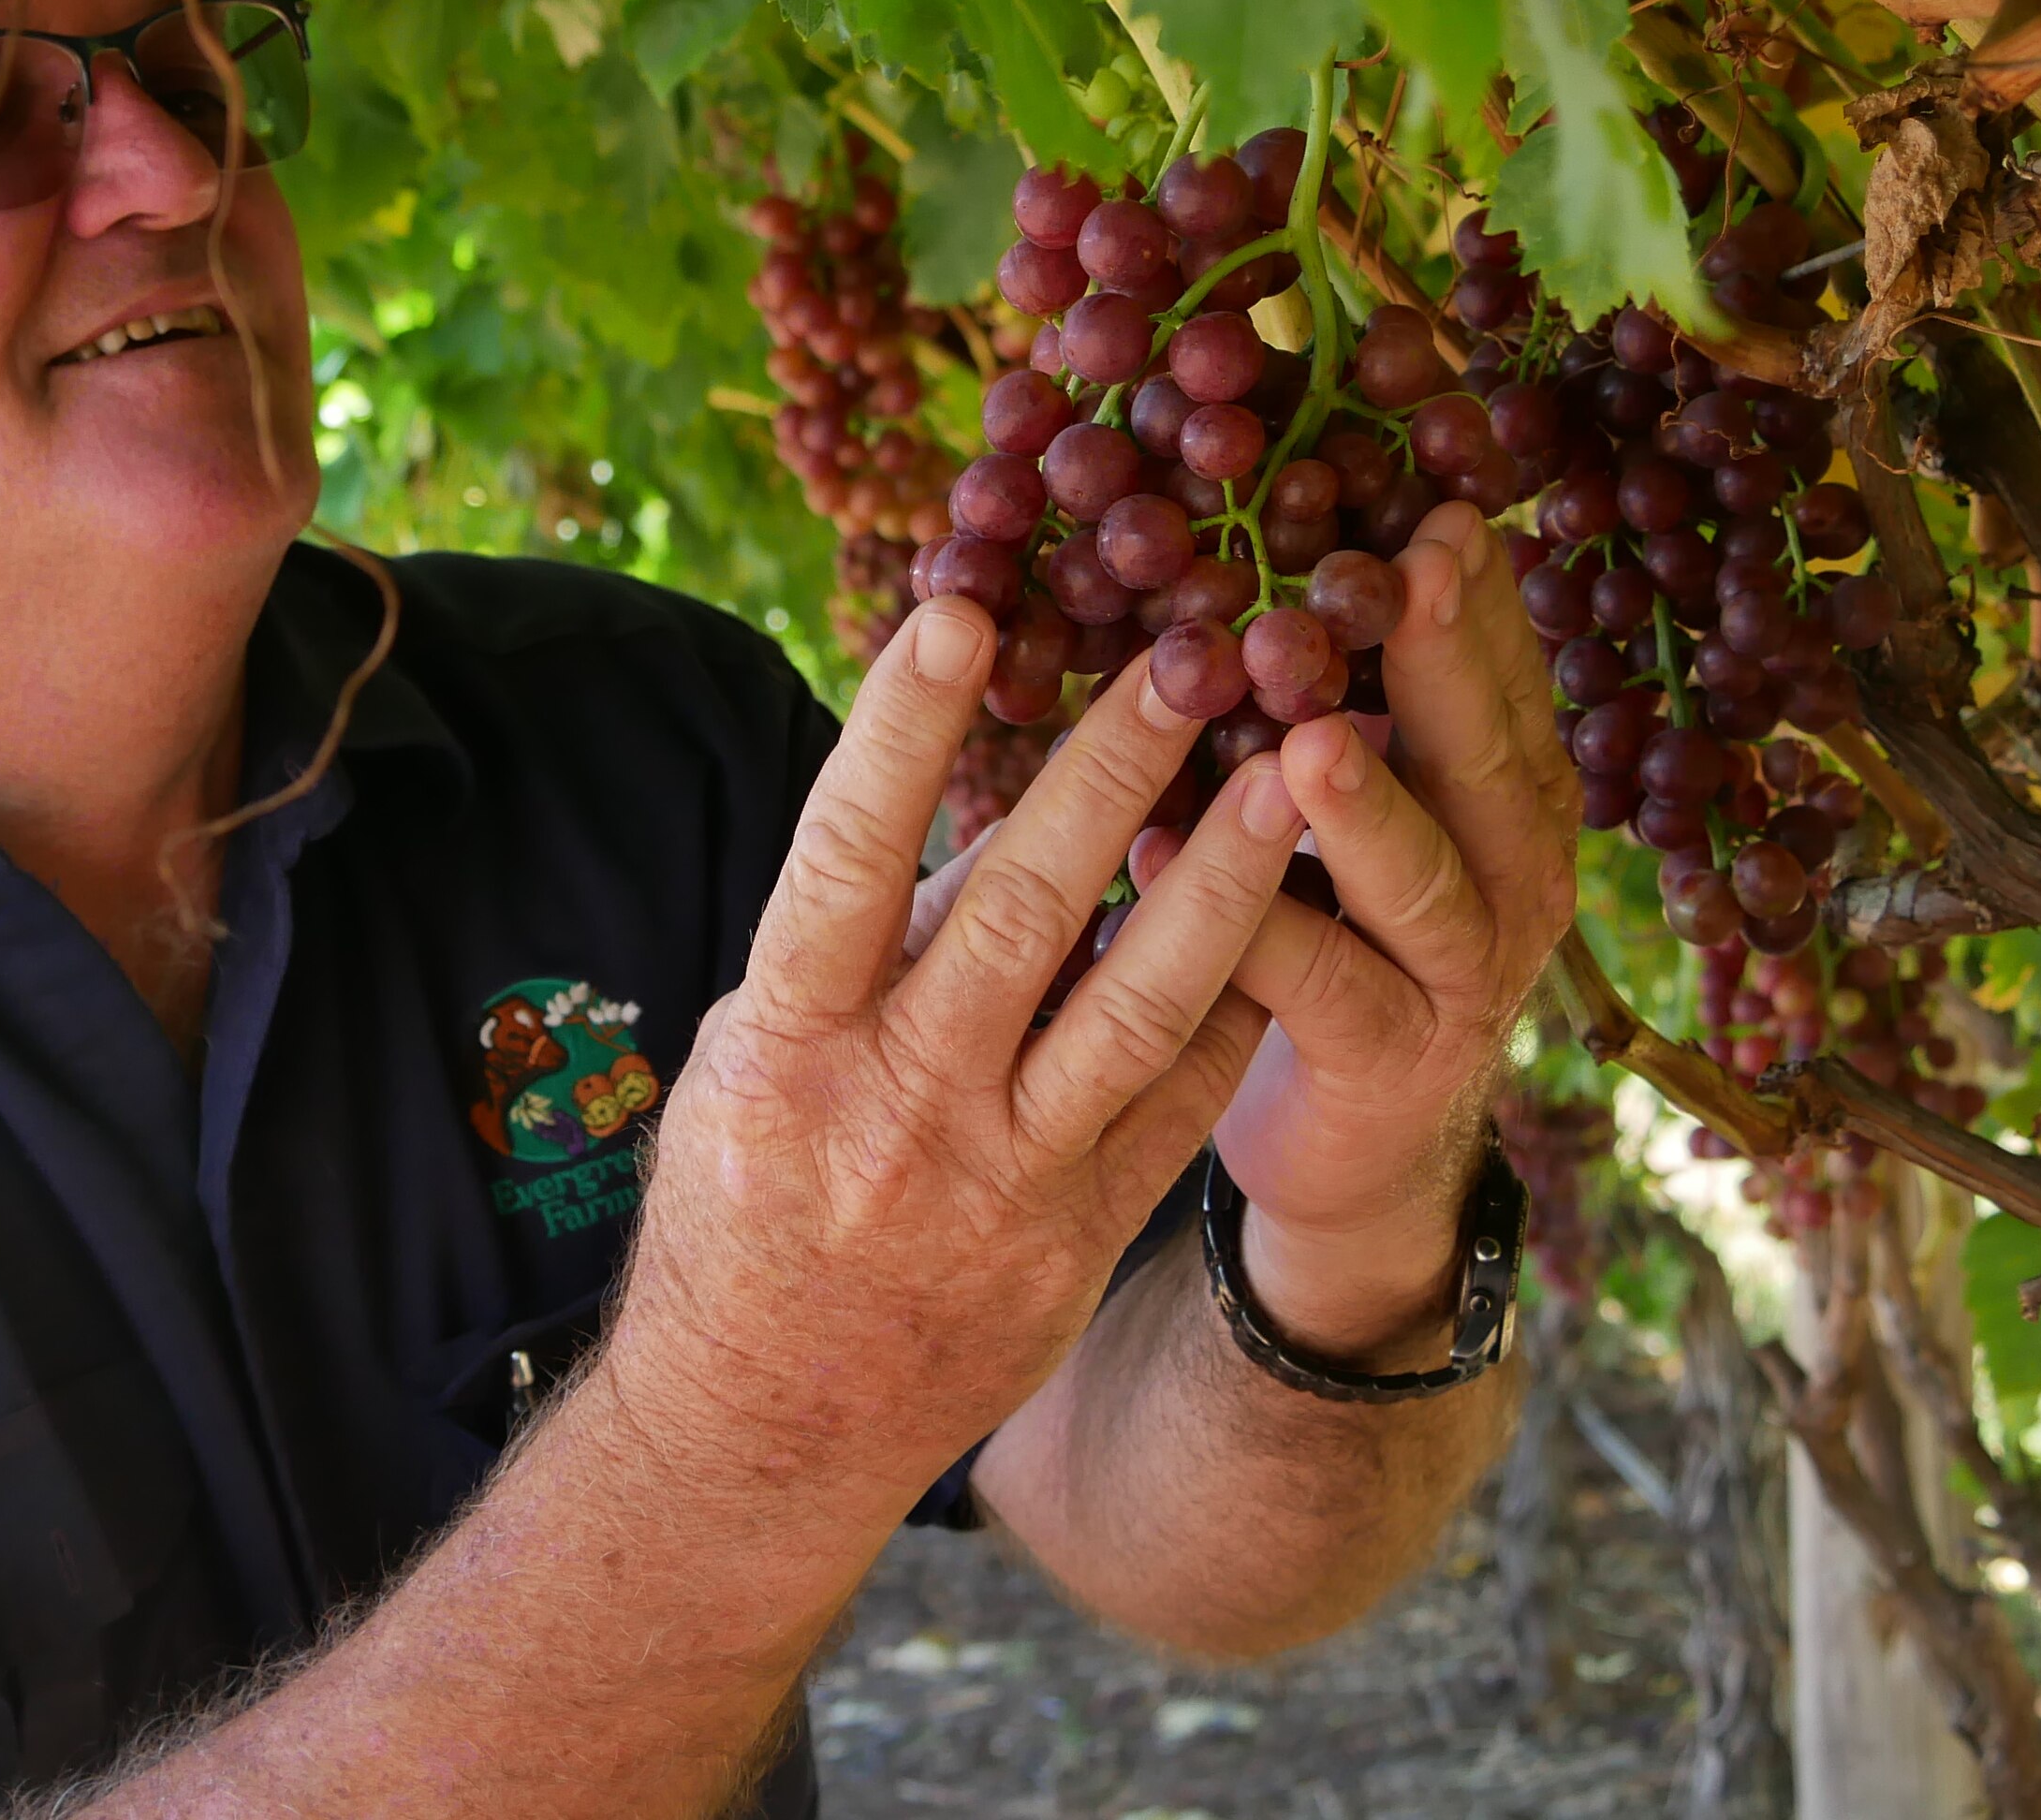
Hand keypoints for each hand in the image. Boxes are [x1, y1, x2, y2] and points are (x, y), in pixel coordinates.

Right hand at [590, 596, 1306, 1511]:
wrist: (763, 1429)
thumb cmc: (740, 1207)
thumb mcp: (745, 1065)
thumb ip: (851, 952)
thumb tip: (964, 813)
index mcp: (786, 1045)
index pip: (841, 860)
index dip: (902, 734)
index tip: (959, 612)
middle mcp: (897, 1105)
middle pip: (1023, 915)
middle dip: (1112, 774)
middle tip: (1195, 652)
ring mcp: (999, 1181)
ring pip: (1134, 1010)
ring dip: (1223, 886)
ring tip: (1293, 771)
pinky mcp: (1077, 1241)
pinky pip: (1177, 1109)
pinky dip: (1236, 1007)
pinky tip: (1300, 914)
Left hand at [1207, 502, 1578, 1361]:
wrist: (1350, 1145)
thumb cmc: (1330, 925)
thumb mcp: (1353, 797)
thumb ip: (1331, 686)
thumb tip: (1260, 523)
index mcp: (1510, 788)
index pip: (1505, 668)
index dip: (1475, 587)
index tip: (1433, 495)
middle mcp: (1514, 873)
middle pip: (1490, 756)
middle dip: (1448, 660)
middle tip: (1411, 566)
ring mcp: (1463, 976)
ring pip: (1426, 882)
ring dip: (1368, 809)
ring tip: (1307, 741)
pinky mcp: (1389, 1061)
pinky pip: (1324, 987)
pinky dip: (1256, 929)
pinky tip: (1171, 858)